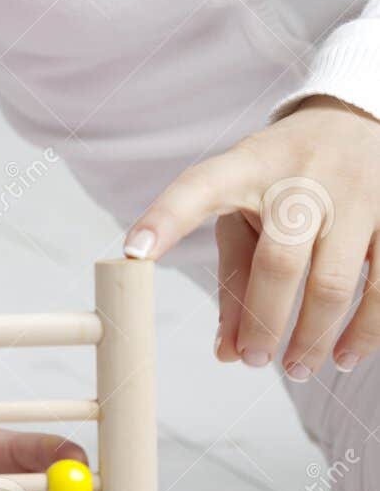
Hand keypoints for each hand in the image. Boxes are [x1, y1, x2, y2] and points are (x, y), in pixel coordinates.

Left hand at [123, 94, 379, 380]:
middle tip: (255, 360)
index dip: (165, 218)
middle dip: (265, 322)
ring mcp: (355, 194)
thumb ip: (233, 278)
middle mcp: (300, 178)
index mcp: (246, 167)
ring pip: (335, 283)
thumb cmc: (283, 180)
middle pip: (279, 261)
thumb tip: (229, 352)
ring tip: (296, 368)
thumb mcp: (246, 208)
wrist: (357, 122)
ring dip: (314, 337)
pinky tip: (345, 356)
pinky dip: (365, 331)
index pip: (199, 187)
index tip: (133, 252)